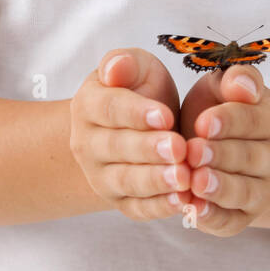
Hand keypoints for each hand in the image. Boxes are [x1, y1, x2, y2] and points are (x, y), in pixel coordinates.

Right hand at [69, 48, 194, 222]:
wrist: (134, 127)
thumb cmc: (138, 89)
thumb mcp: (135, 66)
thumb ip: (125, 62)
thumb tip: (114, 68)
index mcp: (88, 104)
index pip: (110, 109)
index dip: (136, 113)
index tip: (165, 116)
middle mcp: (87, 143)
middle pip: (117, 147)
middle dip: (149, 149)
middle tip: (179, 148)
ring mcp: (100, 175)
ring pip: (125, 181)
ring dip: (155, 181)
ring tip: (182, 177)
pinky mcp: (118, 200)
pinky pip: (136, 207)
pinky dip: (158, 207)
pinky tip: (182, 201)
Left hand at [178, 65, 269, 236]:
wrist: (226, 149)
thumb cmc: (219, 111)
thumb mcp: (224, 87)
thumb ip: (235, 79)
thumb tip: (244, 86)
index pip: (253, 120)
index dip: (228, 121)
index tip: (203, 123)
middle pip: (249, 157)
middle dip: (220, 156)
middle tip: (193, 152)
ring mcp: (264, 191)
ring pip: (243, 192)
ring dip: (219, 188)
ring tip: (196, 182)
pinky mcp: (245, 217)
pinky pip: (231, 222)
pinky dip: (212, 218)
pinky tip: (193, 211)